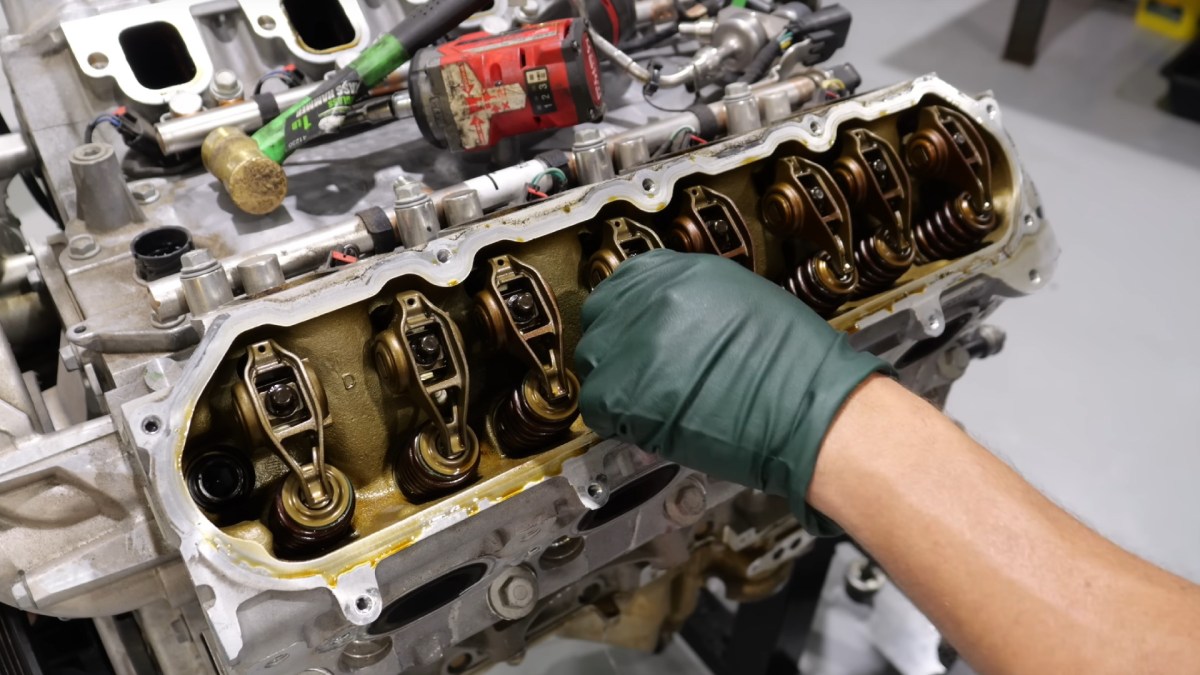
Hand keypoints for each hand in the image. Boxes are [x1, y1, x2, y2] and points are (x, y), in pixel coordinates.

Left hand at [575, 249, 889, 533]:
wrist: (810, 410)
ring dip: (615, 384)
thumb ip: (698, 305)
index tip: (630, 332)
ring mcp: (635, 342)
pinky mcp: (626, 390)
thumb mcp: (747, 304)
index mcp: (686, 272)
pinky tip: (648, 426)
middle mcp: (655, 299)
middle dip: (615, 345)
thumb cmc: (799, 368)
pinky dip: (617, 420)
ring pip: (594, 362)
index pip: (625, 279)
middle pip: (602, 316)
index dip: (626, 312)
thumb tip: (673, 322)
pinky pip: (597, 404)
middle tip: (638, 372)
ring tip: (650, 404)